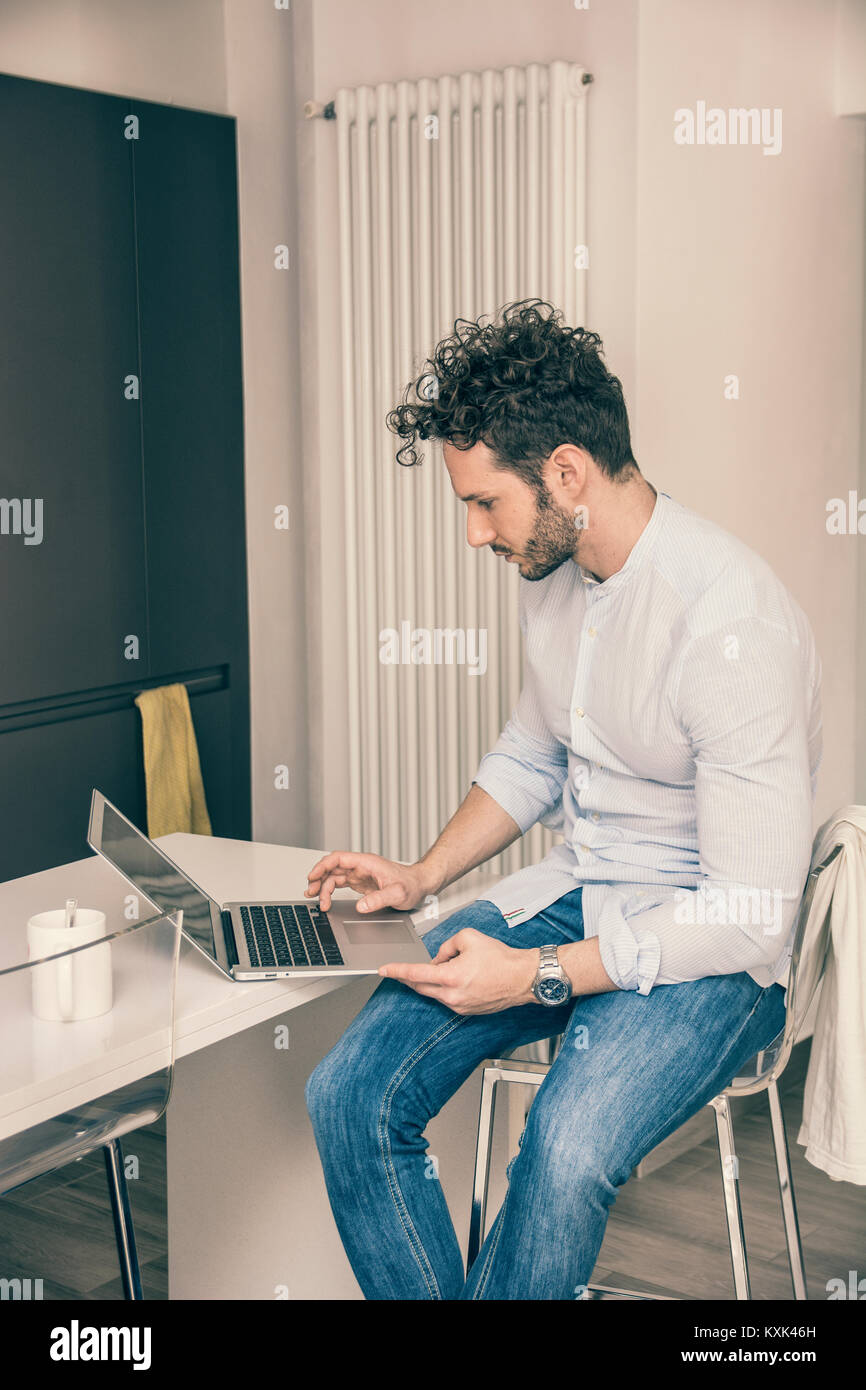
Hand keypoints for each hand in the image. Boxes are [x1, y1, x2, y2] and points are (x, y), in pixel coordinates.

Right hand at [304, 850, 431, 912]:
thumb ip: (379, 899)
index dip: (323, 866)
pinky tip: (325, 899)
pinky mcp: (361, 883)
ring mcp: (360, 874)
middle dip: (319, 879)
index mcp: (367, 863)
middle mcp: (361, 867)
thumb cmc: (412, 885)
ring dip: (323, 887)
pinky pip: (340, 884)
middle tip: (310, 892)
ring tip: (316, 900)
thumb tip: (360, 906)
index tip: (313, 877)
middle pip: (332, 867)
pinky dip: (330, 891)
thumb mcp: (398, 893)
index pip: (338, 858)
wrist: (420, 885)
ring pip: (334, 876)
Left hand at [378, 928, 538, 1014]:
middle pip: (421, 986)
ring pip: (434, 993)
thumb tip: (439, 957)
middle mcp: (453, 995)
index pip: (416, 973)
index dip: (397, 971)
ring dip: (430, 981)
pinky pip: (447, 998)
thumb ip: (447, 945)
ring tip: (444, 967)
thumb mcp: (469, 938)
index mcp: (451, 976)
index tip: (384, 970)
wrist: (523, 978)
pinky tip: (453, 978)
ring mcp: (460, 1006)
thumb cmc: (501, 959)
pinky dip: (443, 988)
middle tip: (399, 970)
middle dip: (408, 977)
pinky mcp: (467, 1011)